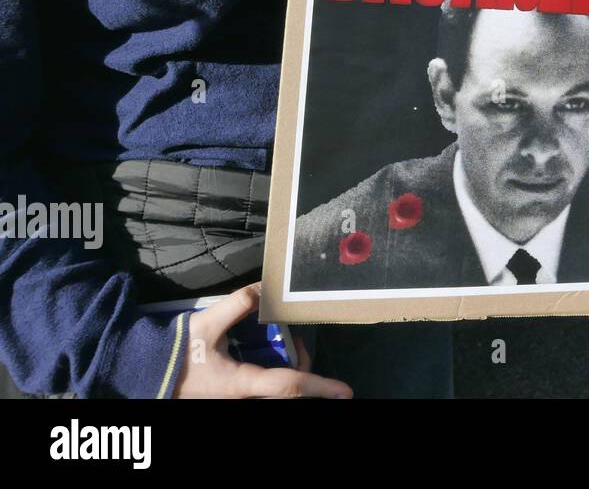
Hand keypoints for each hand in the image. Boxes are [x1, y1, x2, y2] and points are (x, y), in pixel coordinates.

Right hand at [173, 283, 351, 398]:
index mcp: (242, 383)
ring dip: (287, 367)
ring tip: (280, 340)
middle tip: (295, 338)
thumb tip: (265, 287)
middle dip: (303, 364)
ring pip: (277, 389)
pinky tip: (260, 350)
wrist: (143, 375)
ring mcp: (239, 399)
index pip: (290, 385)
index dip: (320, 387)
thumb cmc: (174, 354)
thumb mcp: (207, 323)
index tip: (345, 391)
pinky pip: (263, 387)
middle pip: (289, 387)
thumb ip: (239, 303)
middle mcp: (245, 397)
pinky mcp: (233, 396)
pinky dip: (272, 370)